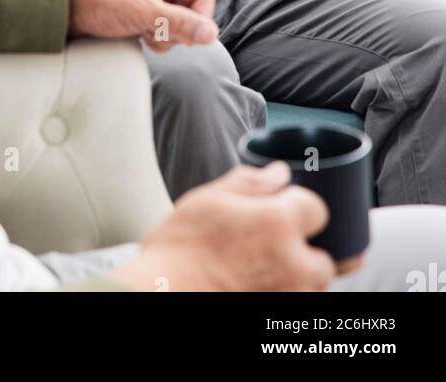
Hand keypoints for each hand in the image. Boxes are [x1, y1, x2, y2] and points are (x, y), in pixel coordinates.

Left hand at [67, 0, 218, 51]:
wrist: (64, 2)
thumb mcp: (145, 13)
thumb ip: (180, 23)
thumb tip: (212, 34)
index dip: (199, 18)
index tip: (183, 35)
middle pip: (192, 8)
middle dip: (178, 28)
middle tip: (155, 32)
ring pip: (177, 19)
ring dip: (165, 34)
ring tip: (143, 32)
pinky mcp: (141, 6)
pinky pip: (162, 23)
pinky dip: (154, 34)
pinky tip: (138, 34)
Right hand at [110, 161, 349, 291]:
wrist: (162, 292)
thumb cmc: (181, 246)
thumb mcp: (210, 198)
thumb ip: (251, 182)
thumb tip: (279, 173)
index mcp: (279, 224)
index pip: (318, 209)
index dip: (301, 204)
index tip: (284, 204)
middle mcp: (293, 264)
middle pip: (327, 257)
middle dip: (310, 248)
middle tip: (280, 240)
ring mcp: (287, 296)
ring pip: (313, 286)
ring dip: (300, 274)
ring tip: (265, 263)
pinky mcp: (275, 315)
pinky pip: (294, 301)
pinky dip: (286, 291)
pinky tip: (258, 280)